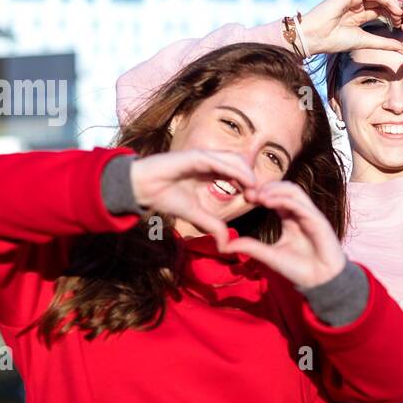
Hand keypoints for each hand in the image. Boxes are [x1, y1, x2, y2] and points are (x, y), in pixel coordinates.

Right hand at [129, 149, 257, 251]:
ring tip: (255, 191)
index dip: (249, 185)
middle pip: (240, 164)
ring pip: (235, 160)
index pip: (237, 173)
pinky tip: (246, 183)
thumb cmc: (165, 197)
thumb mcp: (195, 215)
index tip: (256, 201)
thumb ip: (212, 226)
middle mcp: (209, 161)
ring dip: (248, 174)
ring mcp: (203, 156)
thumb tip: (226, 246)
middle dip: (252, 179)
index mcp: (210, 171)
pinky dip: (236, 171)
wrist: (142, 189)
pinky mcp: (196, 156)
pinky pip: (221, 161)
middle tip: (260, 197)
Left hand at [223, 180, 347, 289]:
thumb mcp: (269, 255)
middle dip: (266, 187)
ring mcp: (310, 215)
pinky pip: (300, 204)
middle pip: (285, 187)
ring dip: (275, 189)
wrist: (319, 282)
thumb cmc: (299, 269)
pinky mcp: (318, 220)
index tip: (245, 197)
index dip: (261, 193)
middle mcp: (301, 213)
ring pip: (293, 190)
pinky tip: (268, 202)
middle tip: (249, 193)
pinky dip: (283, 199)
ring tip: (258, 196)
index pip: (276, 197)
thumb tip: (226, 245)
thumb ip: (251, 247)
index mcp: (291, 218)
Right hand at [300, 0, 402, 54]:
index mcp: (359, 12)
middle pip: (383, 0)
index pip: (383, 9)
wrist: (314, 38)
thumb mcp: (364, 41)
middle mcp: (357, 1)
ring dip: (394, 3)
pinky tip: (395, 9)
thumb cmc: (333, 40)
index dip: (395, 16)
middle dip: (397, 8)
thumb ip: (383, 43)